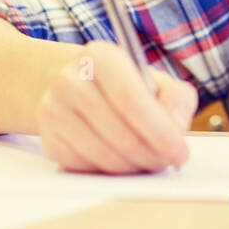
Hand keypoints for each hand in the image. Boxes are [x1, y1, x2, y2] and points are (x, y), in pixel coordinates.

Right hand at [36, 40, 198, 173]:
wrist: (73, 84)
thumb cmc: (122, 84)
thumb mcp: (154, 78)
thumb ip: (176, 100)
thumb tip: (177, 130)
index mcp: (100, 57)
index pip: (132, 101)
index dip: (160, 132)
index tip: (180, 152)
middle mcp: (70, 80)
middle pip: (120, 134)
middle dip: (152, 155)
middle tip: (168, 161)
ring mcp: (53, 111)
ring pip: (104, 156)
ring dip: (134, 167)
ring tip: (148, 160)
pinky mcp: (48, 139)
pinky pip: (87, 168)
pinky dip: (110, 171)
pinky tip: (122, 159)